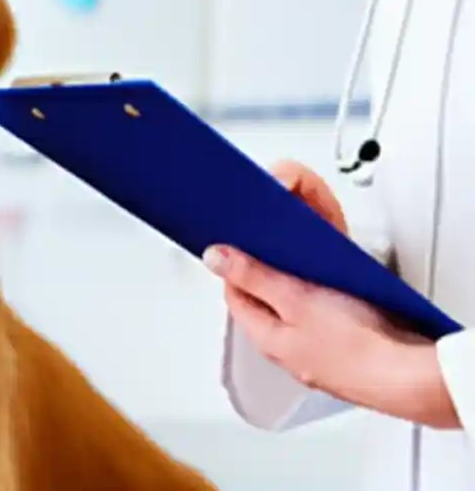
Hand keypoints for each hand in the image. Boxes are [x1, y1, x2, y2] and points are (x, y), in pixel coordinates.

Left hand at [206, 160, 459, 428]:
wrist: (407, 377)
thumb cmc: (355, 346)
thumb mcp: (296, 298)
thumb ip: (254, 275)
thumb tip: (214, 258)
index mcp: (266, 337)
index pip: (235, 295)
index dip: (236, 265)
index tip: (241, 243)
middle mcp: (288, 349)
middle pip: (267, 301)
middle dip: (271, 272)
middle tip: (280, 249)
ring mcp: (317, 352)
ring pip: (299, 310)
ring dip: (302, 284)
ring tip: (312, 263)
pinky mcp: (347, 350)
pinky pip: (327, 317)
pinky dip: (329, 298)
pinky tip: (342, 287)